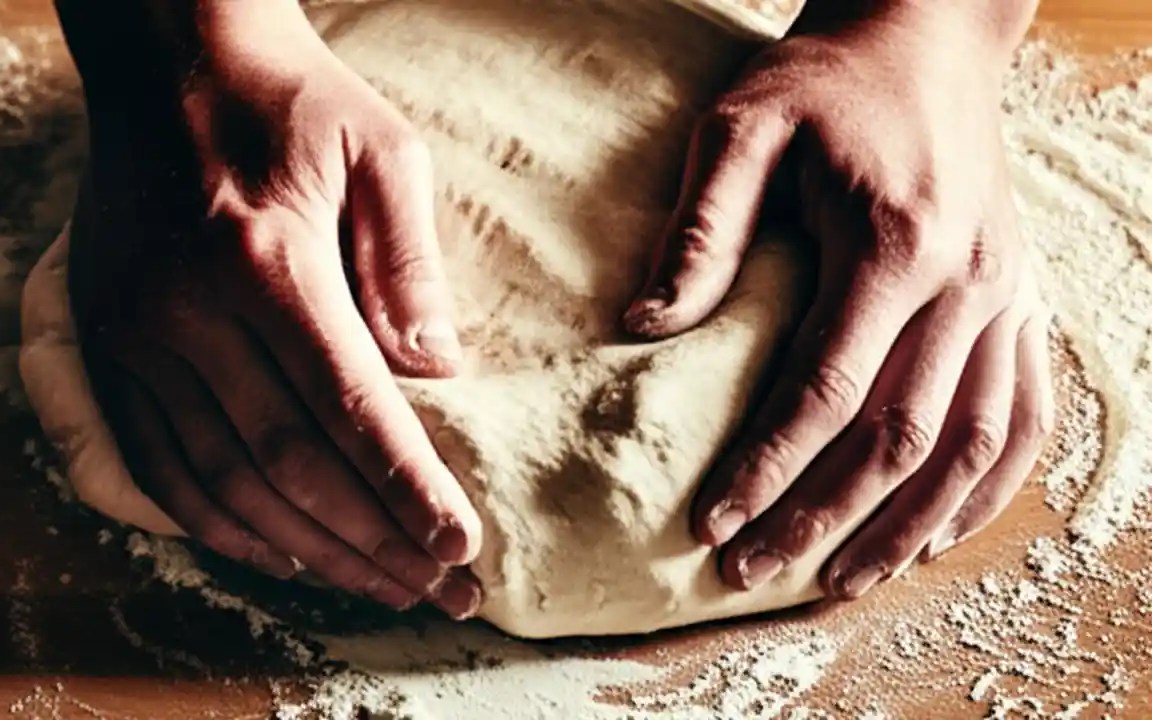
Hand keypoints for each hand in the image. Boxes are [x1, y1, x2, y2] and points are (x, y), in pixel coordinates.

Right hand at [59, 1, 481, 616]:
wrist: (169, 60)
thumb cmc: (292, 102)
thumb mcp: (381, 150)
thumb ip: (409, 263)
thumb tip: (436, 370)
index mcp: (264, 259)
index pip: (346, 406)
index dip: (404, 488)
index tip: (457, 547)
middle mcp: (187, 309)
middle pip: (287, 465)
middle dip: (371, 541)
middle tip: (441, 591)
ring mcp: (136, 333)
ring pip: (221, 482)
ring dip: (306, 551)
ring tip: (380, 588)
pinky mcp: (109, 345)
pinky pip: (158, 464)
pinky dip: (220, 525)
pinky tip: (281, 554)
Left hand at [625, 0, 1051, 597]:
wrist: (926, 34)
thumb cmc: (824, 80)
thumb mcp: (744, 126)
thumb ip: (703, 228)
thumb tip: (647, 327)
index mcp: (896, 245)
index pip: (828, 391)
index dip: (768, 468)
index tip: (713, 524)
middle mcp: (966, 283)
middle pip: (899, 439)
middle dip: (821, 517)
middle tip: (752, 573)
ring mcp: (1006, 295)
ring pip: (971, 445)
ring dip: (907, 524)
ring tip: (841, 580)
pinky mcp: (1020, 298)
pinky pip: (1026, 413)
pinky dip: (988, 485)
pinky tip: (939, 531)